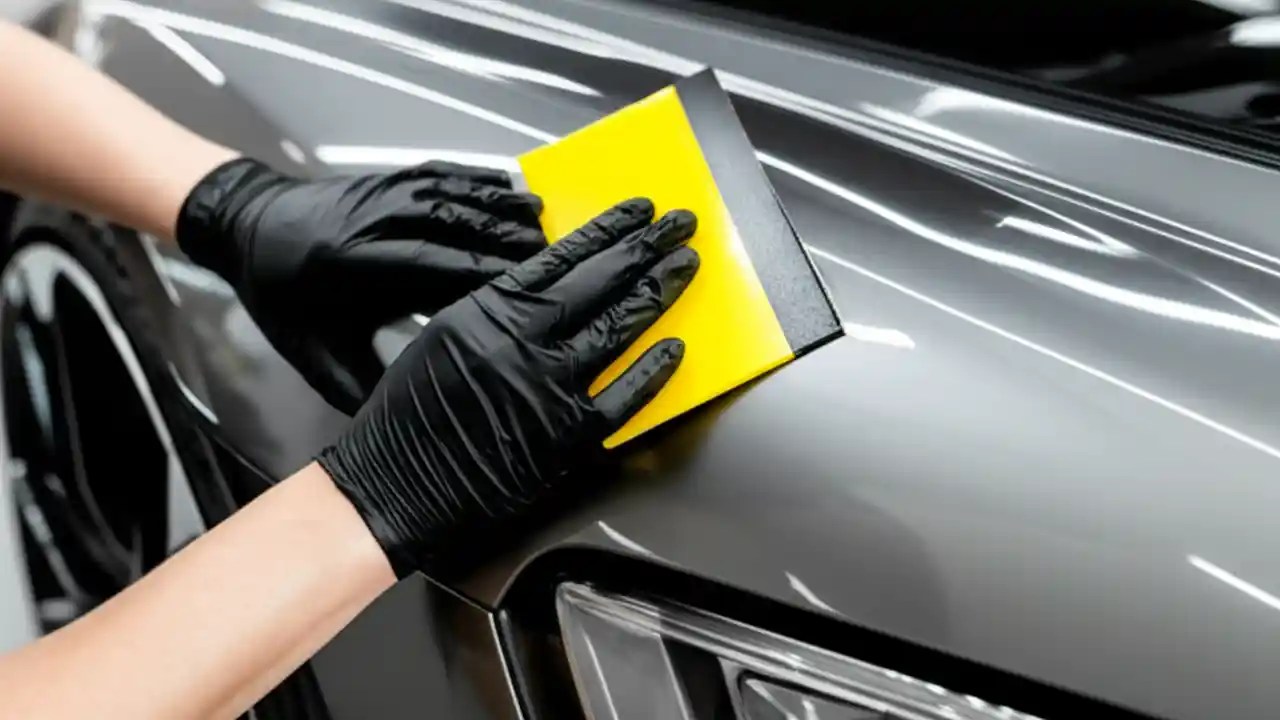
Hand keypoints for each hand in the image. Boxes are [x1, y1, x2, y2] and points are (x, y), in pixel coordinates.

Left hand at [176, 158, 545, 412]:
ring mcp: (379, 192)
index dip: (480, 272)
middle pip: (450, 221)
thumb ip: (358, 387)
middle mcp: (371, 220)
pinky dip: (480, 178)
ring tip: (546, 219)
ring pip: (451, 193)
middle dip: (505, 237)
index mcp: (351, 264)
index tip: (524, 286)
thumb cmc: (279, 295)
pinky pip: (440, 173)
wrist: (244, 228)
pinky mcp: (385, 177)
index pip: (430, 263)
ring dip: (501, 205)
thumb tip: (404, 425)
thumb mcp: (310, 352)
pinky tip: (513, 186)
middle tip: (556, 255)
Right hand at [318, 198, 698, 575]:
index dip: (609, 229)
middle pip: (601, 282)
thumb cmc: (409, 418)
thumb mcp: (445, 337)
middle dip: (648, 247)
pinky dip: (653, 371)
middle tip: (680, 225)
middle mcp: (523, 341)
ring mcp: (549, 387)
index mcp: (488, 309)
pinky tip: (675, 350)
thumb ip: (498, 308)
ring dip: (658, 294)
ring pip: (619, 328)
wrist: (396, 486)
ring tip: (685, 268)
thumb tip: (548, 287)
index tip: (638, 211)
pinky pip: (625, 397)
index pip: (564, 255)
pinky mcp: (569, 436)